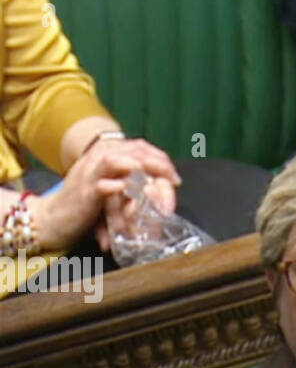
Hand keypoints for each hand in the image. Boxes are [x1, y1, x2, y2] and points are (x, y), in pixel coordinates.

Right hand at [27, 139, 175, 252]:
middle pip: (132, 149)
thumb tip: (158, 186)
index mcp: (103, 155)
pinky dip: (120, 186)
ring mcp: (88, 174)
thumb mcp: (108, 188)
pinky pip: (102, 185)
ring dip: (140, 167)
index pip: (137, 146)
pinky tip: (135, 192)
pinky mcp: (84, 194)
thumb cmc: (82, 207)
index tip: (173, 174)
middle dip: (157, 162)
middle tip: (172, 178)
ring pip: (114, 159)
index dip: (159, 157)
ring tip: (157, 179)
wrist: (50, 220)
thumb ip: (127, 182)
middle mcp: (95, 159)